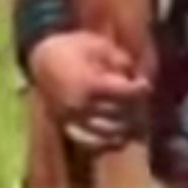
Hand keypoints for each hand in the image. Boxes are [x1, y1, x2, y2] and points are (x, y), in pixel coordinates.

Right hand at [28, 30, 151, 147]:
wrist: (41, 60)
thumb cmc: (71, 48)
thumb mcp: (98, 45)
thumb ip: (120, 60)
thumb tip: (135, 75)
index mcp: (90, 85)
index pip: (126, 94)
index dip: (140, 90)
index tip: (146, 85)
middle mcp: (81, 106)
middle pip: (120, 114)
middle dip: (136, 107)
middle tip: (142, 100)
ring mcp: (73, 119)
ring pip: (108, 132)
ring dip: (126, 127)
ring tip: (136, 118)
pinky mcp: (66, 126)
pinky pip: (90, 142)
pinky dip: (107, 142)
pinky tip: (119, 137)